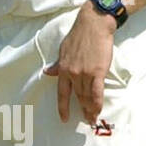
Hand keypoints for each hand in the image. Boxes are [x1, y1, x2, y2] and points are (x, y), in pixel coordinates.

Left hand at [44, 2, 115, 123]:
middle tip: (86, 120)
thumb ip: (57, 64)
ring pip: (87, 96)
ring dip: (90, 109)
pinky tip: (97, 111)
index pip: (62, 93)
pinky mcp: (97, 72)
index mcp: (63, 69)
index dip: (63, 107)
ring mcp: (85, 74)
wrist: (93, 25)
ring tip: (92, 118)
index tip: (64, 118)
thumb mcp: (63, 50)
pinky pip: (97, 92)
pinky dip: (97, 103)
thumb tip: (48, 72)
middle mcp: (73, 74)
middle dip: (81, 109)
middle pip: (77, 97)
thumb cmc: (79, 36)